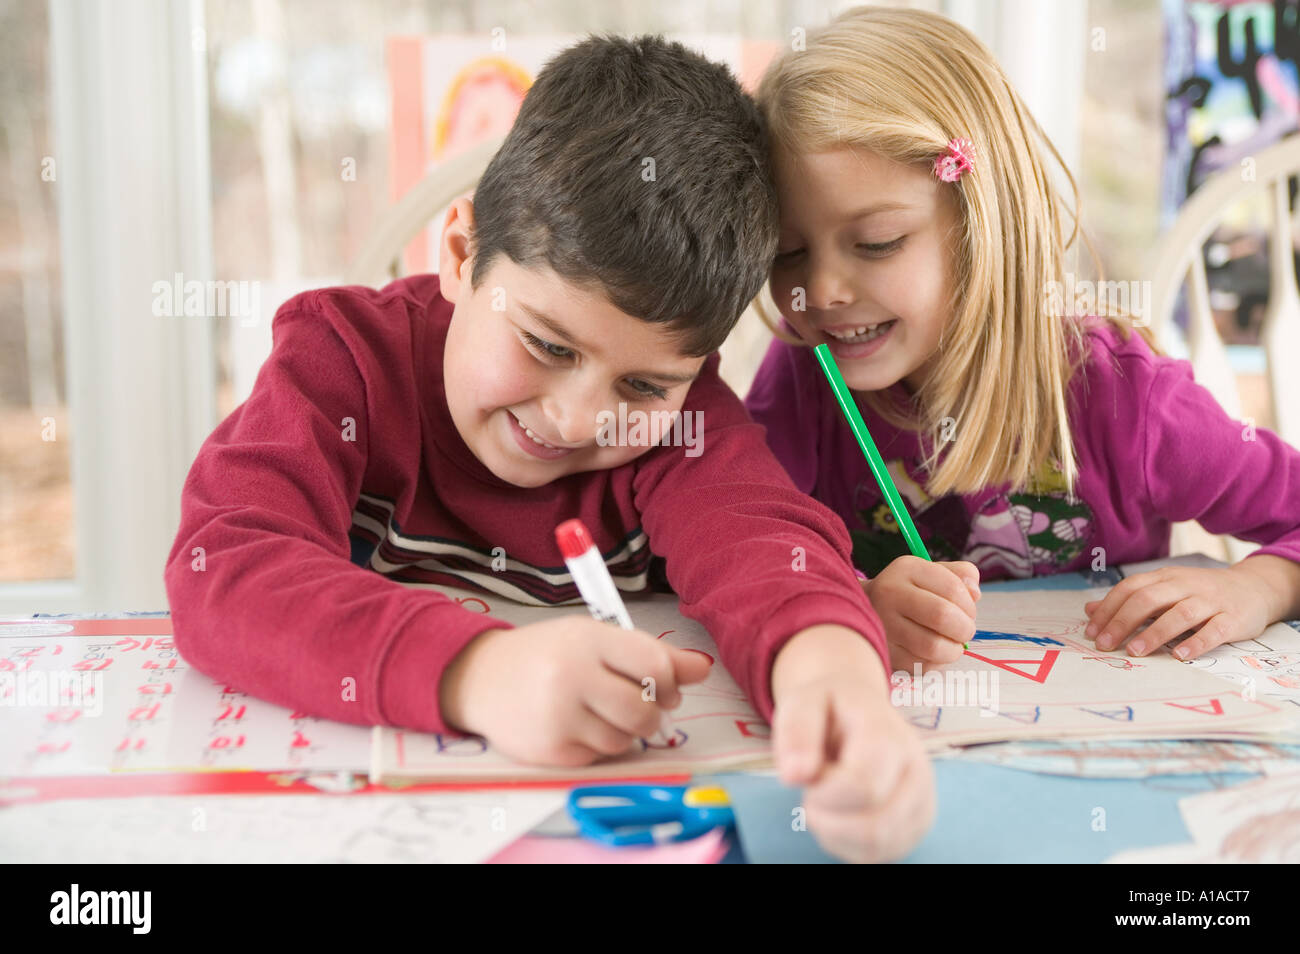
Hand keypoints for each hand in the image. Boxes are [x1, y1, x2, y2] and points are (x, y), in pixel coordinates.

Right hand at [439, 617, 711, 766]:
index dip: (671, 682)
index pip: (654, 666)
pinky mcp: (550, 750)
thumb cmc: (548, 654)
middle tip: (639, 705)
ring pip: (625, 739)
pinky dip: (599, 745)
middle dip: (652, 714)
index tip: (666, 687)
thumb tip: (703, 668)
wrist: (482, 678)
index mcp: (588, 639)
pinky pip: (600, 756)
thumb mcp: (596, 639)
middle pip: (644, 711)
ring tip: (600, 711)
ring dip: (625, 731)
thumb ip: (651, 654)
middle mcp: (571, 677)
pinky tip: (578, 725)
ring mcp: (558, 716)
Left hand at [770, 625, 935, 862]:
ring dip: (836, 833)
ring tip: (827, 801)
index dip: (824, 795)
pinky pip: (879, 856)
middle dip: (827, 820)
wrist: (856, 706)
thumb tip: (794, 776)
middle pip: (875, 827)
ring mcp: (921, 801)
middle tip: (812, 794)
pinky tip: (839, 816)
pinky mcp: (915, 825)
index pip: (864, 787)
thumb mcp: (802, 702)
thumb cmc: (827, 707)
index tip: (807, 778)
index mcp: (890, 735)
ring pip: (878, 847)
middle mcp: (917, 771)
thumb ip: (796, 732)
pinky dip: (848, 845)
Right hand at [864, 556, 980, 672]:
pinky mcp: (884, 651)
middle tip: (964, 631)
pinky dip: (937, 662)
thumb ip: (959, 576)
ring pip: (933, 646)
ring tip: (952, 644)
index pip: (953, 588)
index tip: (968, 612)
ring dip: (953, 649)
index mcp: (907, 569)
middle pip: (942, 616)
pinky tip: (935, 653)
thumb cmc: (910, 591)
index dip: (970, 606)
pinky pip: (922, 664)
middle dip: (964, 628)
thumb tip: (975, 594)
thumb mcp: (932, 573)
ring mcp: (883, 624)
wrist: (867, 608)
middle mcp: (889, 593)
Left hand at [1084, 557, 1299, 659]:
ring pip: (1179, 614)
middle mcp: (1185, 585)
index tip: (1092, 633)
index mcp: (1165, 578)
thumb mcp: (1164, 591)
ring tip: (1135, 651)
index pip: (1129, 589)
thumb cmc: (1200, 594)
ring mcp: (1211, 601)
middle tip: (1105, 646)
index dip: (1108, 610)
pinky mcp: (1233, 618)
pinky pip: (1214, 630)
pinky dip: (1196, 643)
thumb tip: (1089, 610)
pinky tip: (1179, 656)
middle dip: (1122, 622)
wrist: (1254, 589)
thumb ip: (1129, 601)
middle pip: (1148, 599)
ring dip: (1154, 633)